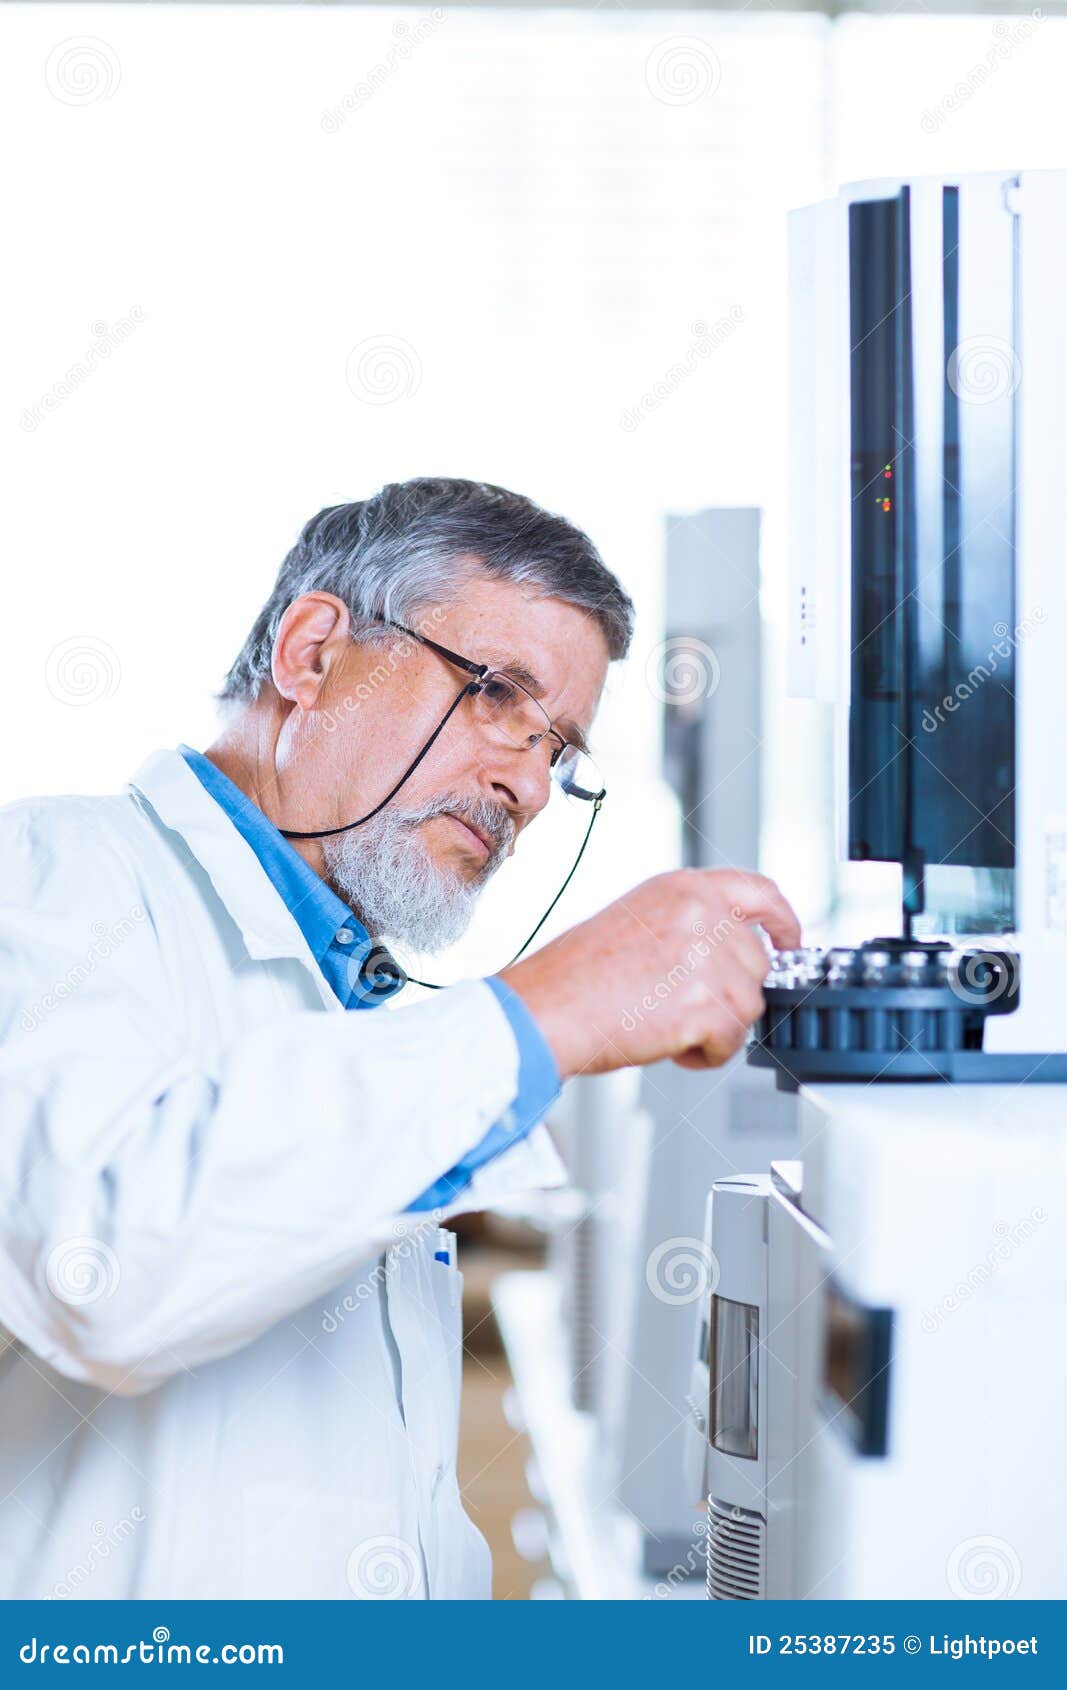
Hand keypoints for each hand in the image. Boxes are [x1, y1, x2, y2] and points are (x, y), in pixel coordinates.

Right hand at [498, 868, 799, 1077]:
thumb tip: (732, 954)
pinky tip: (671, 1045)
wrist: (544, 1008)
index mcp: (683, 887)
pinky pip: (732, 1040)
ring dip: (715, 1027)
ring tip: (668, 1026)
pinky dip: (707, 1053)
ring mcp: (706, 956)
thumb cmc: (574, 976)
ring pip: (748, 1006)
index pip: (760, 892)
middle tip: (686, 1010)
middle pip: (757, 964)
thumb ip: (690, 924)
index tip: (789, 942)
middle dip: (730, 996)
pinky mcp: (705, 1002)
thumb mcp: (637, 921)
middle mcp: (701, 913)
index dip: (784, 921)